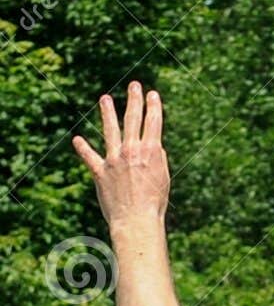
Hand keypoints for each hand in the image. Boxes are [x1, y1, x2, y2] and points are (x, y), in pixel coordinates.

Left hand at [73, 83, 168, 228]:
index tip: (152, 94)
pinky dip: (83, 148)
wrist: (136, 220)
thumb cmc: (155, 202)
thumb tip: (152, 145)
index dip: (153, 106)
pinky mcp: (100, 172)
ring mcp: (113, 159)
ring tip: (105, 99)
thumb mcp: (163, 177)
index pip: (153, 122)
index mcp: (151, 151)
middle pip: (132, 119)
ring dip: (107, 112)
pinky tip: (77, 139)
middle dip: (134, 100)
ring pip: (109, 130)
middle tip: (134, 86)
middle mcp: (131, 150)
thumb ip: (158, 158)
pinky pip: (89, 157)